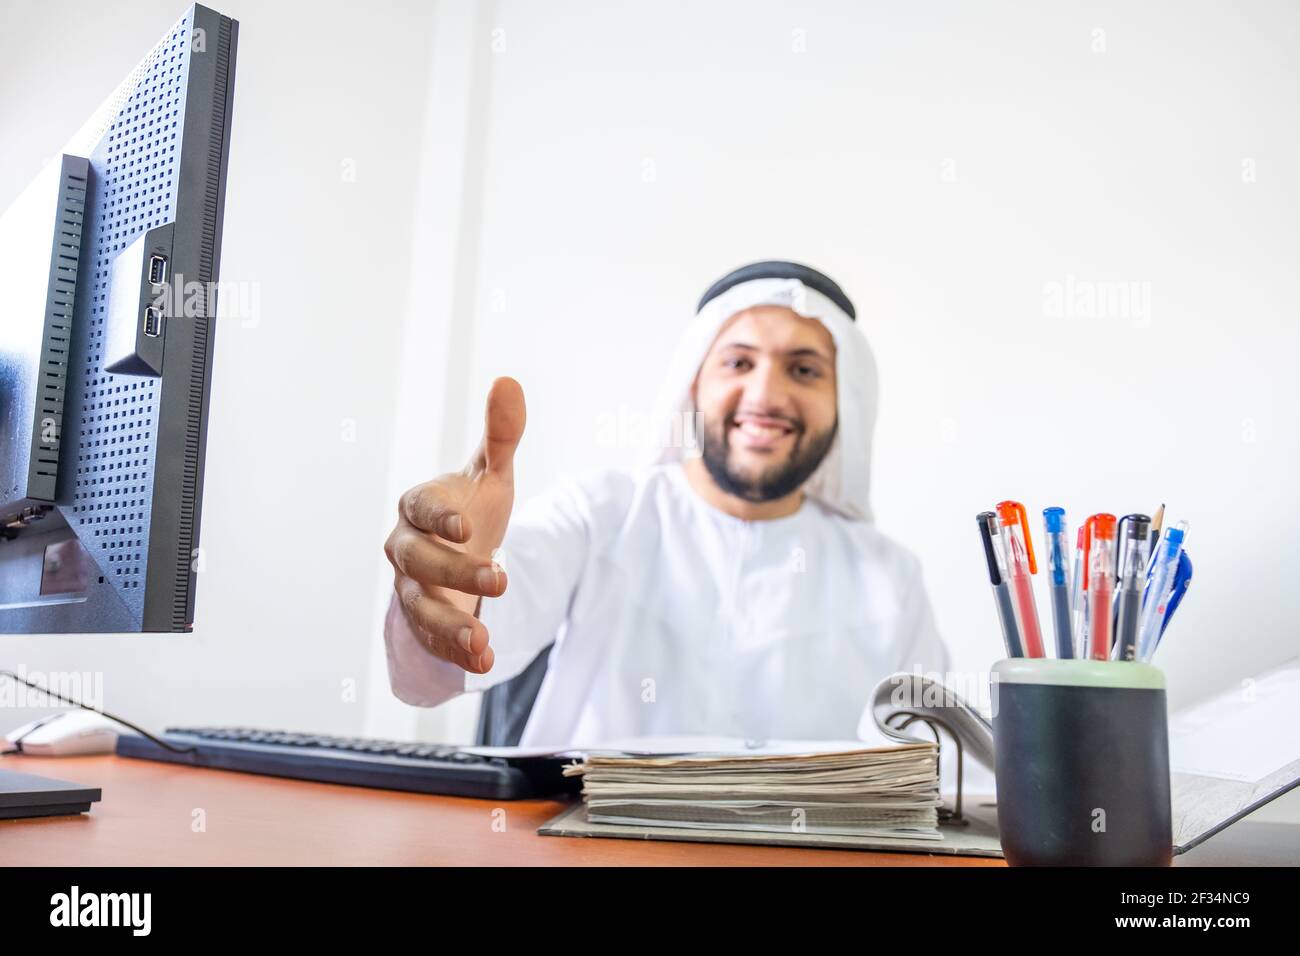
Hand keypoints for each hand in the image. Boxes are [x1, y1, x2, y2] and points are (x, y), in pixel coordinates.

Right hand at [384, 377, 524, 673]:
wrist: (460, 553)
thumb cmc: (472, 506)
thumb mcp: (492, 473)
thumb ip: (501, 434)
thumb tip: (508, 381)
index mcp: (417, 507)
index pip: (421, 510)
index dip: (440, 518)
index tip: (466, 528)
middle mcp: (406, 549)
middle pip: (419, 563)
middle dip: (456, 573)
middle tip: (499, 581)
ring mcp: (412, 589)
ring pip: (421, 609)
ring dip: (450, 627)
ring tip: (482, 645)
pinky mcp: (424, 622)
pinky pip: (431, 640)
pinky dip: (453, 653)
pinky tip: (483, 663)